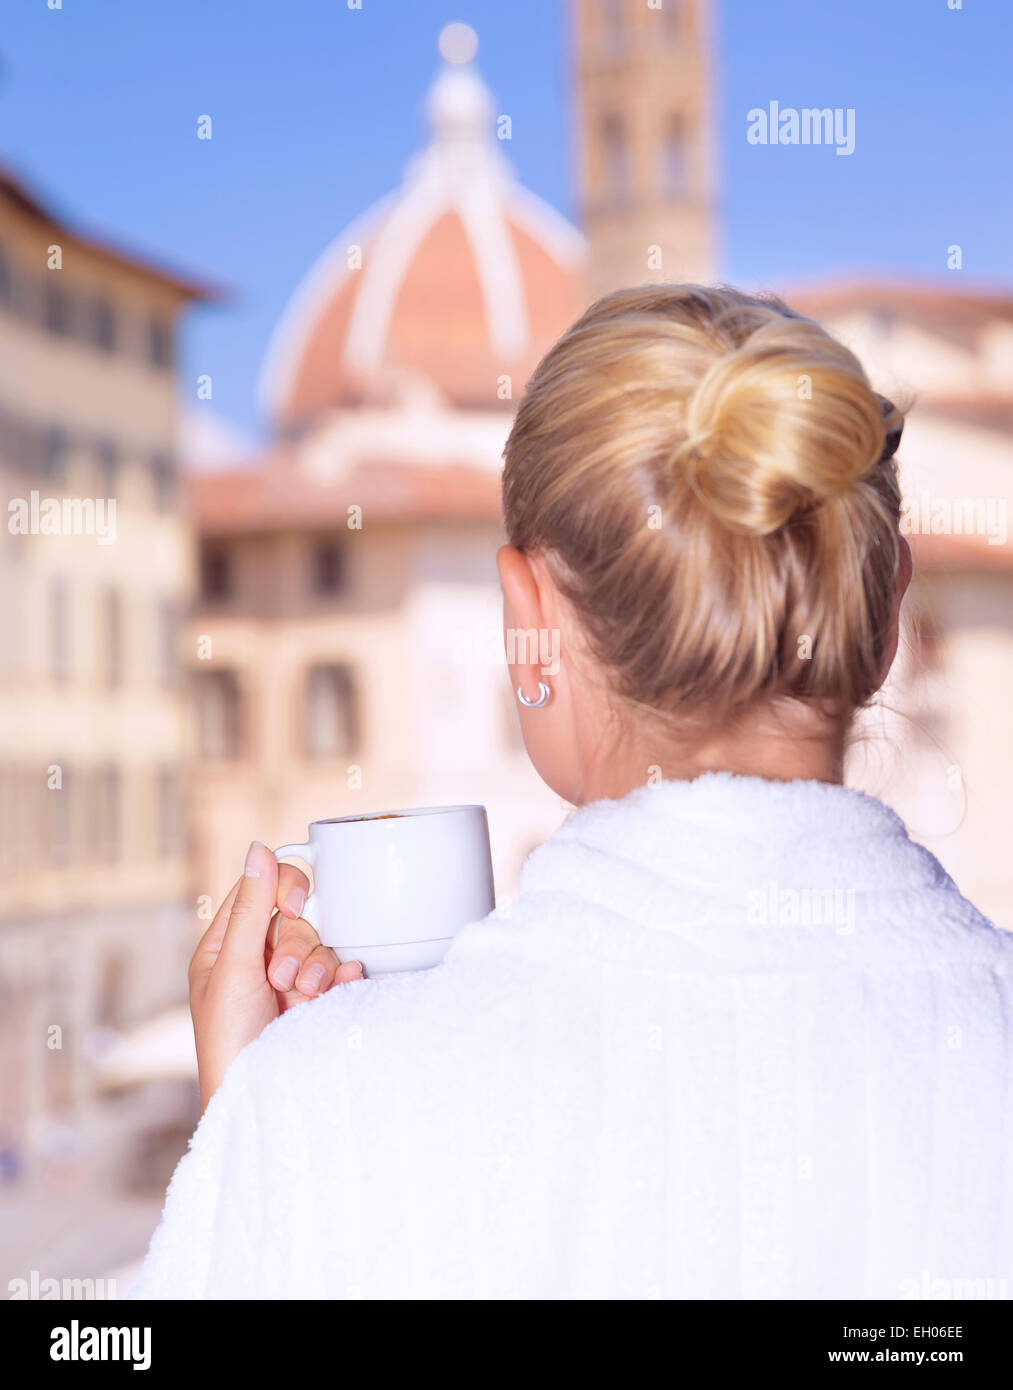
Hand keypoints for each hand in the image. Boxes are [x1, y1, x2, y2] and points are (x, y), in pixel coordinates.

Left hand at [189, 841, 364, 1113]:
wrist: (261, 1104)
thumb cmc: (229, 1043)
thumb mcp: (234, 969)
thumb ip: (251, 909)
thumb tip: (258, 848)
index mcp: (225, 948)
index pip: (257, 891)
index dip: (279, 889)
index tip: (293, 905)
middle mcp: (256, 961)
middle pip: (295, 918)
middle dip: (297, 944)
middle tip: (285, 979)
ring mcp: (290, 983)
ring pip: (321, 943)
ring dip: (318, 966)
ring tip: (306, 998)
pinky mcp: (320, 1002)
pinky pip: (342, 967)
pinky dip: (344, 973)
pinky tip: (341, 987)